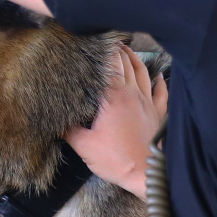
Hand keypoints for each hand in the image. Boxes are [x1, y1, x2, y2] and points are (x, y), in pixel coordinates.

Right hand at [66, 44, 168, 199]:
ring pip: (143, 73)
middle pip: (126, 65)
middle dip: (118, 51)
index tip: (96, 41)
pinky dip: (160, 82)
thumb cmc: (115, 159)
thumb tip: (54, 119)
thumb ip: (69, 130)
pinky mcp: (158, 115)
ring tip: (128, 50)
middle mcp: (132, 94)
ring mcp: (148, 103)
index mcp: (113, 97)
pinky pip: (161, 93)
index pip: (109, 66)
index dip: (103, 52)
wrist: (145, 174)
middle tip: (110, 41)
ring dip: (136, 59)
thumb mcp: (84, 146)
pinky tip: (159, 76)